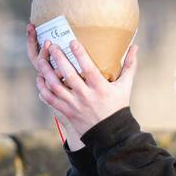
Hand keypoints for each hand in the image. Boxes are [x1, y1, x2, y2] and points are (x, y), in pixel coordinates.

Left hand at [26, 23, 137, 138]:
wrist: (111, 134)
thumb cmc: (118, 106)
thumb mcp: (125, 86)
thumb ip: (129, 65)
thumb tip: (135, 46)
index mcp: (101, 88)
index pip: (88, 68)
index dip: (80, 54)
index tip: (72, 41)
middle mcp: (86, 96)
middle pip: (69, 74)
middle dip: (59, 58)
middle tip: (53, 46)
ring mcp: (74, 105)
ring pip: (55, 86)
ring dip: (46, 72)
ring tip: (42, 60)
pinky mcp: (67, 112)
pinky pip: (50, 99)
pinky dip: (43, 88)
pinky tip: (41, 78)